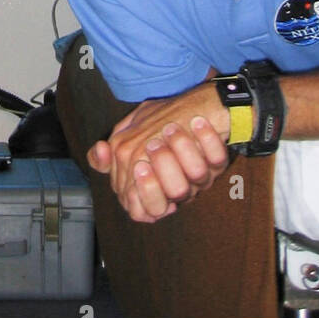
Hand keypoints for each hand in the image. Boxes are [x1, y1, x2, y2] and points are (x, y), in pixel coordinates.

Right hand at [88, 84, 229, 222]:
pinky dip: (208, 138)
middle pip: (175, 192)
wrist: (190, 108)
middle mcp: (179, 186)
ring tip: (172, 127)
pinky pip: (219, 157)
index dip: (146, 192)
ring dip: (184, 147)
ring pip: (197, 174)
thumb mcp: (125, 138)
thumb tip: (99, 152)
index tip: (140, 167)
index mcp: (154, 189)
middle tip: (153, 145)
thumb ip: (108, 154)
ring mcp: (201, 174)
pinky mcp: (219, 160)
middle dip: (164, 167)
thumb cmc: (154, 128)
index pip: (144, 208)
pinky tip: (198, 124)